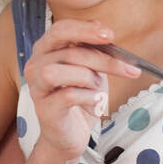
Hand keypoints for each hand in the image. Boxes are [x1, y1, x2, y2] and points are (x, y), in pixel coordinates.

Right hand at [23, 19, 141, 160]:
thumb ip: (93, 49)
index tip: (110, 35)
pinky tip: (95, 103)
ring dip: (90, 79)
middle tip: (127, 68)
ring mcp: (37, 87)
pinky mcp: (44, 109)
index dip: (85, 29)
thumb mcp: (91, 68)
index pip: (61, 29)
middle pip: (68, 52)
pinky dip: (90, 98)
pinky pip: (69, 96)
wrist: (70, 134)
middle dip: (102, 59)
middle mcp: (36, 65)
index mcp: (46, 49)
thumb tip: (104, 32)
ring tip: (98, 90)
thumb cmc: (80, 97)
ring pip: (61, 71)